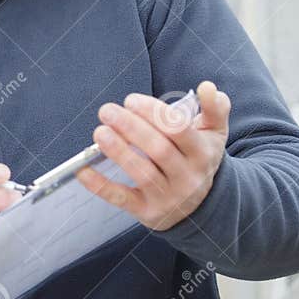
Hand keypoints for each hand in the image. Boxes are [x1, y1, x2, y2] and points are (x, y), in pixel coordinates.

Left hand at [75, 80, 230, 230]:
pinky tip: (83, 170)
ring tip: (100, 132)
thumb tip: (208, 87)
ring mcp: (168, 196)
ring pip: (142, 173)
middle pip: (159, 150)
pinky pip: (122, 198)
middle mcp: (188, 176)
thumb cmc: (198, 159)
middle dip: (131, 127)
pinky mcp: (148, 211)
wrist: (203, 207)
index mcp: (202, 153)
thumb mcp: (213, 135)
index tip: (130, 100)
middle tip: (107, 110)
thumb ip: (215, 109)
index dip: (153, 112)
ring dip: (118, 151)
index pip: (179, 130)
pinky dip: (100, 185)